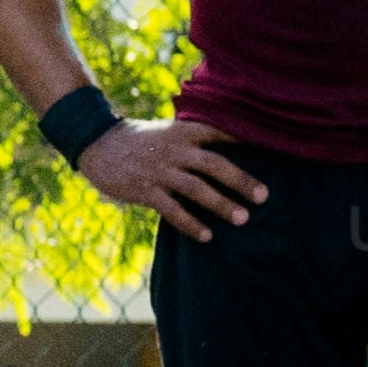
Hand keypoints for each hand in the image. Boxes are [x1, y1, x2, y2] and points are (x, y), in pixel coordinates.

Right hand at [79, 116, 266, 241]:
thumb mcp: (167, 130)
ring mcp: (159, 170)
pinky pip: (171, 209)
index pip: (220, 133)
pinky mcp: (144, 189)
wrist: (95, 143)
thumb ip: (194, 138)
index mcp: (183, 131)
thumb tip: (229, 148)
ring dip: (221, 204)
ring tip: (242, 219)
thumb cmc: (138, 138)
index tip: (271, 150)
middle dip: (240, 181)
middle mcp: (174, 149)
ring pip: (196, 188)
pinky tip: (206, 236)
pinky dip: (190, 223)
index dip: (245, 141)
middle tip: (263, 197)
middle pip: (213, 164)